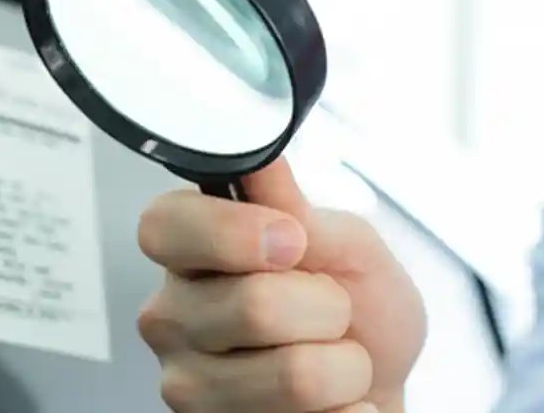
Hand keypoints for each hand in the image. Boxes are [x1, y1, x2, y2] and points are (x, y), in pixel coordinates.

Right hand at [136, 157, 426, 411]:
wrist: (380, 379)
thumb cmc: (358, 305)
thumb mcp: (343, 241)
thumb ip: (295, 207)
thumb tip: (260, 156)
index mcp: (191, 250)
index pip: (164, 226)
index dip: (233, 232)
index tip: (292, 241)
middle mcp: (174, 317)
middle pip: (253, 305)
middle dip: (328, 306)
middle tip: (331, 308)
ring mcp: (189, 387)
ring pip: (292, 375)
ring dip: (346, 366)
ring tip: (335, 357)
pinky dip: (349, 409)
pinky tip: (335, 401)